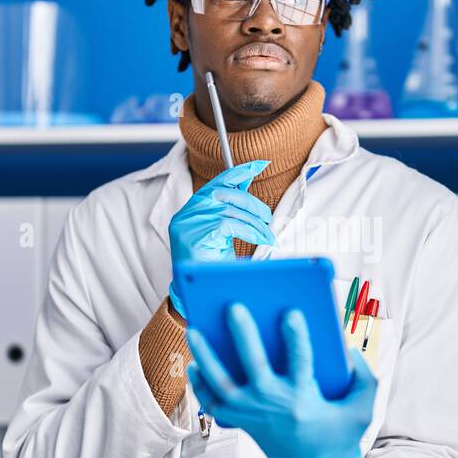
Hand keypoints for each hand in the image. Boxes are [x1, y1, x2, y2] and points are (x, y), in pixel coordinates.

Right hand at [167, 160, 276, 317]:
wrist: (194, 293)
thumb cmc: (210, 263)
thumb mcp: (222, 233)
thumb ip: (231, 212)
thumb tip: (249, 191)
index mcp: (194, 208)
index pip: (219, 182)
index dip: (240, 172)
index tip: (260, 164)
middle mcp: (188, 212)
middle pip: (228, 195)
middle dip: (254, 205)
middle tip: (268, 220)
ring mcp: (189, 223)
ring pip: (232, 211)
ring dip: (256, 223)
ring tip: (268, 236)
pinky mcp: (196, 234)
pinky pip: (230, 225)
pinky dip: (251, 232)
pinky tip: (261, 240)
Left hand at [186, 303, 375, 457]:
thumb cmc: (338, 435)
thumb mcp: (362, 410)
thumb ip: (364, 376)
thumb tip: (348, 346)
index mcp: (304, 399)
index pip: (300, 362)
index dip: (296, 337)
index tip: (291, 312)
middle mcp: (273, 405)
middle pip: (254, 365)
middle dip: (243, 335)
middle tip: (233, 307)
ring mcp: (252, 414)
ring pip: (221, 382)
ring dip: (206, 356)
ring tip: (193, 329)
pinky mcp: (241, 422)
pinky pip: (213, 403)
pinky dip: (201, 385)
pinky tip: (194, 364)